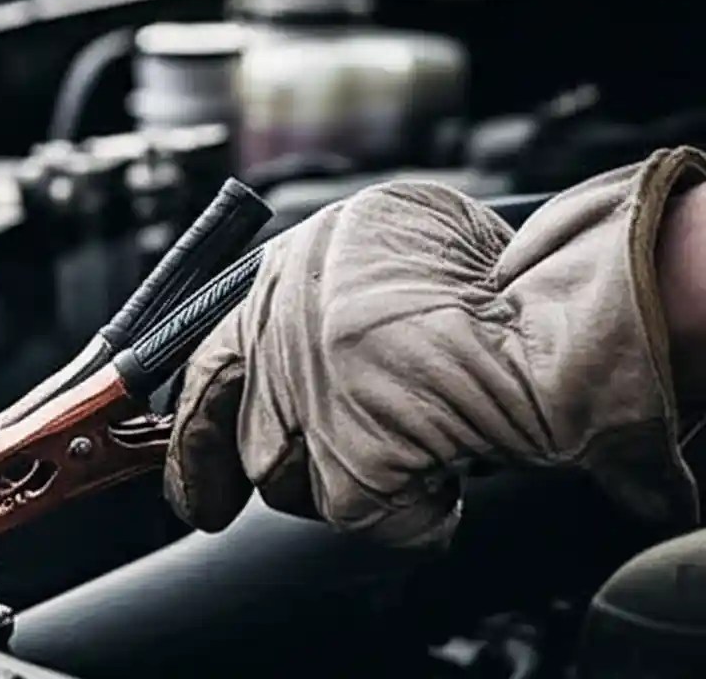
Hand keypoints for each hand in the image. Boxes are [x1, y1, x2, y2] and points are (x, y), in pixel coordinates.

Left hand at [165, 146, 705, 547]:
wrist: (558, 297)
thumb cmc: (493, 266)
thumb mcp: (389, 240)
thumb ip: (332, 296)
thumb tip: (324, 347)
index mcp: (282, 278)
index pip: (206, 373)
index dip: (198, 438)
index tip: (200, 487)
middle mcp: (279, 336)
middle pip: (257, 443)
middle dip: (305, 465)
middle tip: (355, 462)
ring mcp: (309, 400)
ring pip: (301, 487)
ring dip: (362, 480)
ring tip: (432, 439)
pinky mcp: (354, 459)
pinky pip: (369, 518)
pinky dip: (421, 512)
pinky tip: (459, 471)